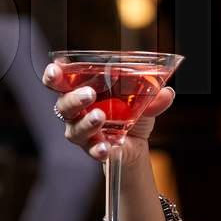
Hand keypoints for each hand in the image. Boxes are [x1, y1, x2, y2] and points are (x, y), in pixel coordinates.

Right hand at [44, 62, 177, 164]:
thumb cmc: (130, 113)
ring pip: (74, 128)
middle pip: (63, 104)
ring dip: (87, 123)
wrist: (136, 144)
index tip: (56, 70)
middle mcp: (76, 110)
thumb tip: (167, 93)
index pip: (60, 80)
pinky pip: (89, 149)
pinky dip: (98, 148)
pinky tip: (107, 147)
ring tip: (101, 117)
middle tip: (89, 94)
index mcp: (82, 89)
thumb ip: (154, 96)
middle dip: (73, 98)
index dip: (53, 74)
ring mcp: (81, 131)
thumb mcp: (144, 101)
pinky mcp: (90, 148)